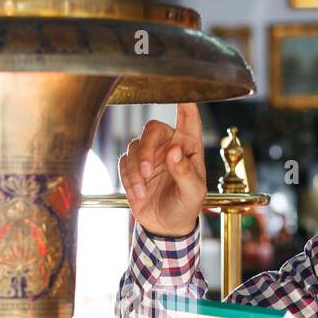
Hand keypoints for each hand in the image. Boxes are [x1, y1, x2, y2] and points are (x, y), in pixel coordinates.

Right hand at [117, 102, 206, 237]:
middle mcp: (169, 145)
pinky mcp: (134, 167)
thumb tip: (175, 151)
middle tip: (146, 172)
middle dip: (146, 151)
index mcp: (189, 146)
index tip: (179, 90)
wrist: (166, 227)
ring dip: (135, 172)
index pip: (188, 118)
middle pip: (152, 129)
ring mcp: (150, 155)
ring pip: (135, 146)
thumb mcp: (193, 194)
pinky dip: (128, 179)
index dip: (185, 101)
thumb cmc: (185, 207)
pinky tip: (138, 194)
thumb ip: (185, 172)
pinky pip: (124, 163)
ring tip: (144, 192)